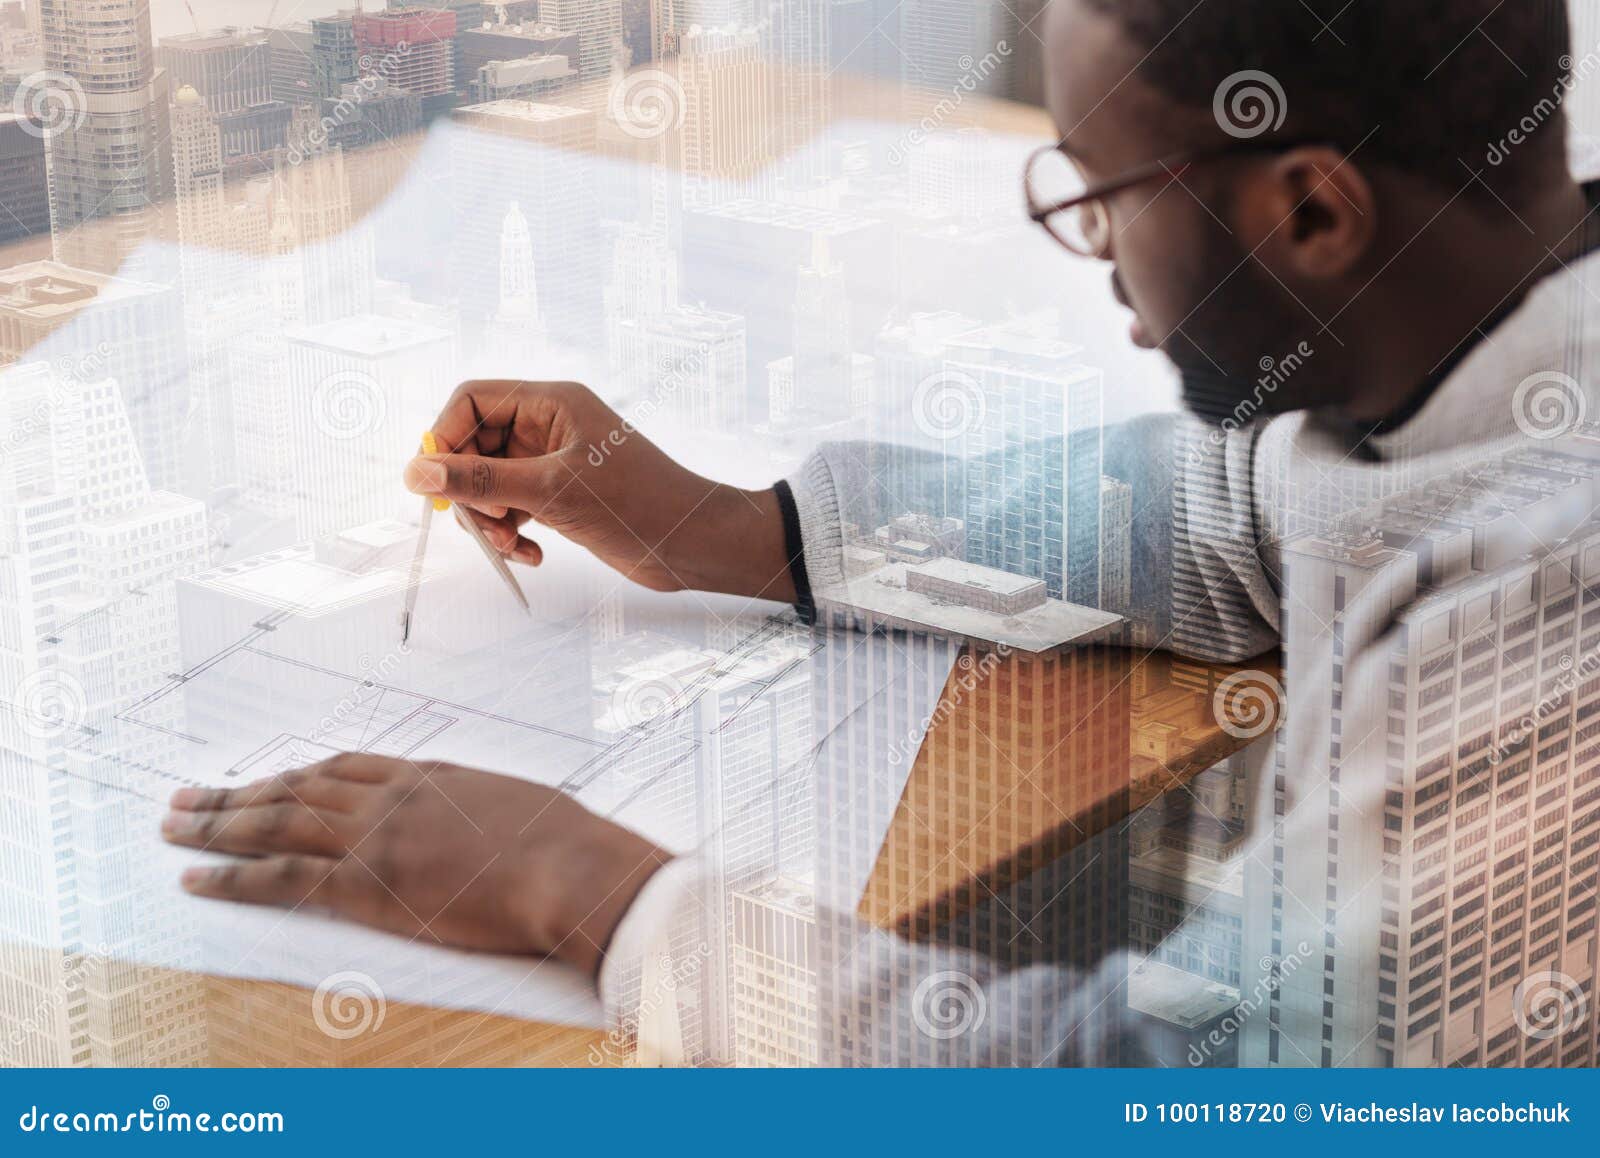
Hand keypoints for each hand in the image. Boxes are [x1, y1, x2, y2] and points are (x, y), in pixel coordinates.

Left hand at [161, 756, 669, 977]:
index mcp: (427, 775)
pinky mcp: (367, 884)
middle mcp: (389, 797)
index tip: (264, 779)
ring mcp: (374, 838)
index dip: (294, 775)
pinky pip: (282, 878)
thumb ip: (479, 808)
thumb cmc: (563, 842)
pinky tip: (197, 878)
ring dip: (217, 825)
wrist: (569, 867)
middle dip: (235, 793)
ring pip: (276, 822)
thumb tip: (479, 819)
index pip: (342, 768)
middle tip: (186, 796)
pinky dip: (232, 877)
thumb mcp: (516, 804)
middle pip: (295, 787)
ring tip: (173, 827)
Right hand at [402, 380, 796, 600]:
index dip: (445, 437)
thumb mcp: (550, 491)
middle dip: (470, 488)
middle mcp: (551, 425)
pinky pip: (515, 506)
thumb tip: (417, 473)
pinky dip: (513, 532)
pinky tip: (530, 555)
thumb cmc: (638, 505)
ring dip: (491, 517)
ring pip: (493, 481)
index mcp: (552, 402)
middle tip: (482, 525)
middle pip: (477, 444)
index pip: (473, 400)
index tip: (435, 483)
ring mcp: (556, 462)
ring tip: (511, 545)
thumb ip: (480, 481)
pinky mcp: (563, 496)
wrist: (693, 545)